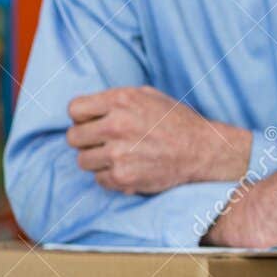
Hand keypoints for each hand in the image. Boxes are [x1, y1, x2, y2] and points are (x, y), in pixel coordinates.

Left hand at [67, 85, 249, 193]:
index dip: (84, 118)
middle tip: (106, 143)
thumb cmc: (177, 122)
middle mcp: (116, 125)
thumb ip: (116, 100)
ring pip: (83, 161)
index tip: (95, 123)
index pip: (74, 109)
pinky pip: (98, 179)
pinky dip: (111, 177)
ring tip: (120, 156)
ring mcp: (118, 153)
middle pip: (73, 137)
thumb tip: (87, 110)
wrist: (203, 151)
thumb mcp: (149, 96)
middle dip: (87, 141)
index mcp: (121, 100)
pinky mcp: (122, 177)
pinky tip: (130, 168)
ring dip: (98, 161)